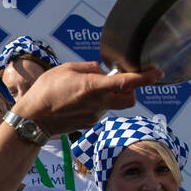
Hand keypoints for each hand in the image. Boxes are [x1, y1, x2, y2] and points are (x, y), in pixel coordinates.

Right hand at [12, 62, 163, 137]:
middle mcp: (98, 103)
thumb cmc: (46, 91)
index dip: (145, 77)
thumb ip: (88, 67)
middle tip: (118, 82)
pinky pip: (101, 111)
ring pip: (114, 104)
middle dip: (131, 90)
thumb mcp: (65, 68)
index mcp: (93, 87)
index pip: (127, 82)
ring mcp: (95, 116)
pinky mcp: (90, 123)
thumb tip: (101, 71)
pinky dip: (96, 104)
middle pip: (130, 99)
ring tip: (85, 91)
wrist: (33, 120)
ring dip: (109, 96)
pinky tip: (78, 102)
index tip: (157, 73)